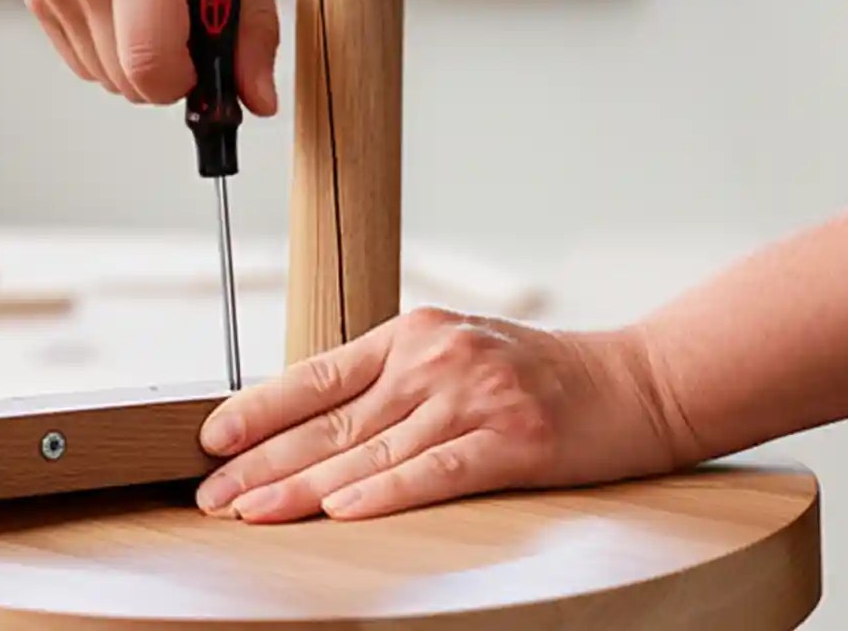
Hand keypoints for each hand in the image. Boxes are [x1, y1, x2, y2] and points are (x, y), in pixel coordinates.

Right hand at [21, 0, 278, 112]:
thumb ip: (253, 26)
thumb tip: (257, 98)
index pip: (150, 64)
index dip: (186, 81)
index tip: (203, 60)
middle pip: (128, 81)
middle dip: (168, 70)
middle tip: (186, 18)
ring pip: (103, 78)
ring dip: (139, 60)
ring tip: (156, 0)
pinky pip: (80, 59)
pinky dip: (111, 47)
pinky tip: (128, 2)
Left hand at [195, 307, 695, 522]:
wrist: (637, 381)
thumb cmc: (538, 374)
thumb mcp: (456, 354)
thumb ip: (392, 380)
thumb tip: (314, 423)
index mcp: (413, 334)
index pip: (317, 373)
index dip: (258, 409)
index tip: (210, 441)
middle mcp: (436, 359)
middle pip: (331, 420)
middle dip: (262, 461)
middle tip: (210, 496)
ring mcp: (475, 398)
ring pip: (371, 451)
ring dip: (304, 488)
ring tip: (251, 514)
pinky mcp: (514, 441)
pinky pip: (437, 471)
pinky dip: (386, 493)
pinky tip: (342, 512)